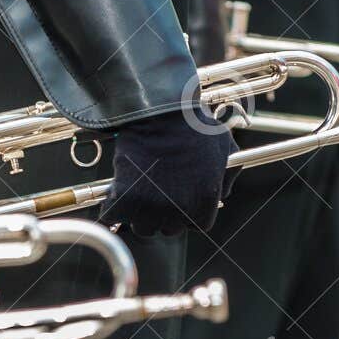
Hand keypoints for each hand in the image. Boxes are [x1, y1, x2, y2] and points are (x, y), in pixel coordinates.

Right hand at [99, 104, 234, 236]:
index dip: (186, 212)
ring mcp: (151, 208)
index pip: (196, 224)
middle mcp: (179, 211)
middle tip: (155, 192)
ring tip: (136, 192)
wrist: (161, 110)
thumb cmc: (193, 125)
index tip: (177, 199)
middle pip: (168, 228)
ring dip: (138, 213)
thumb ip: (228, 176)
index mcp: (204, 203)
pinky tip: (114, 195)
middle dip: (163, 213)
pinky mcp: (125, 199)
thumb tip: (225, 193)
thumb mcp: (224, 148)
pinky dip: (111, 208)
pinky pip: (113, 215)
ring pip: (142, 226)